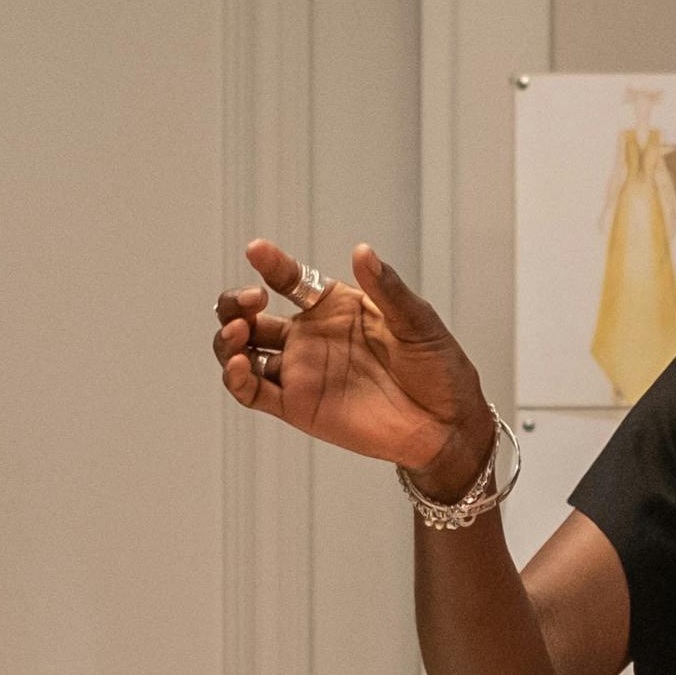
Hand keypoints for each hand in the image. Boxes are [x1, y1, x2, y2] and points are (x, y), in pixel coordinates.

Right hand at [215, 238, 494, 494]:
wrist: (448, 424)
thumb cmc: (438, 368)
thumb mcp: (417, 322)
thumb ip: (387, 289)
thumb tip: (363, 252)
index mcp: (335, 307)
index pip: (291, 279)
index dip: (271, 263)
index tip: (258, 250)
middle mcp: (310, 336)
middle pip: (251, 315)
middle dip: (236, 303)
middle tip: (251, 302)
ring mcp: (301, 371)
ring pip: (243, 351)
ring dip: (228, 339)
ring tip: (238, 332)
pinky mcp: (298, 406)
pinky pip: (253, 392)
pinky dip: (236, 379)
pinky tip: (240, 365)